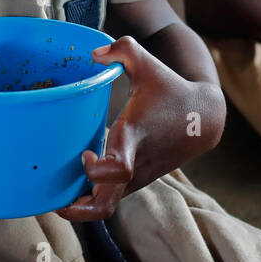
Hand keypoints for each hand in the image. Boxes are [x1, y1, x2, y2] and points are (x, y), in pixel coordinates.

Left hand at [57, 37, 221, 221]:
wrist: (204, 119)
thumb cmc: (171, 88)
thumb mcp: (149, 63)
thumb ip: (123, 50)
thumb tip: (93, 54)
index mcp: (135, 137)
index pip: (118, 168)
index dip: (95, 169)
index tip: (85, 155)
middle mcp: (135, 163)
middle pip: (107, 205)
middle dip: (80, 212)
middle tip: (56, 204)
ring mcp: (138, 176)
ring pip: (108, 206)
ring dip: (84, 208)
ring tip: (57, 197)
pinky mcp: (139, 180)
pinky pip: (113, 199)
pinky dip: (95, 199)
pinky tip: (77, 188)